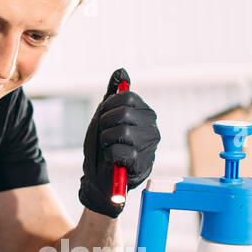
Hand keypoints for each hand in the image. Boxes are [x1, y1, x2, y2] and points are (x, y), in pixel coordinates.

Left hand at [79, 68, 159, 217]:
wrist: (100, 179)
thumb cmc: (104, 147)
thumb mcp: (105, 117)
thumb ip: (113, 94)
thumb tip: (121, 72)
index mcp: (145, 114)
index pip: (127, 97)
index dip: (108, 106)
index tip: (103, 118)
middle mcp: (152, 128)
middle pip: (123, 113)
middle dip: (104, 124)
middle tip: (104, 136)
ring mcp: (149, 146)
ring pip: (120, 132)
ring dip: (105, 141)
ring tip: (107, 148)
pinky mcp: (142, 164)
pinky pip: (118, 151)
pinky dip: (108, 156)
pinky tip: (112, 160)